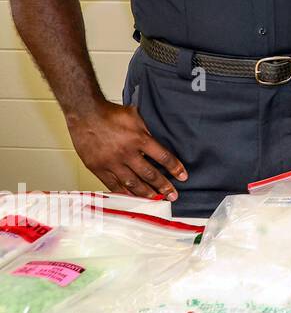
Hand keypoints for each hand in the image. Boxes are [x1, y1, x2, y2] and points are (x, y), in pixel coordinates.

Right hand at [67, 100, 186, 200]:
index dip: (175, 168)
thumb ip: (147, 131)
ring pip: (132, 183)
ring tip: (156, 199)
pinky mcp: (98, 168)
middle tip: (173, 195)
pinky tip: (132, 197)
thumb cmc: (110, 113)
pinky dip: (124, 193)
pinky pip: (113, 184)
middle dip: (163, 186)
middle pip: (150, 174)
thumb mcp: (136, 117)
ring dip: (146, 193)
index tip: (183, 176)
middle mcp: (126, 153)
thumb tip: (158, 141)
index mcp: (139, 139)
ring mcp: (111, 162)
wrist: (85, 113)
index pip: (163, 157)